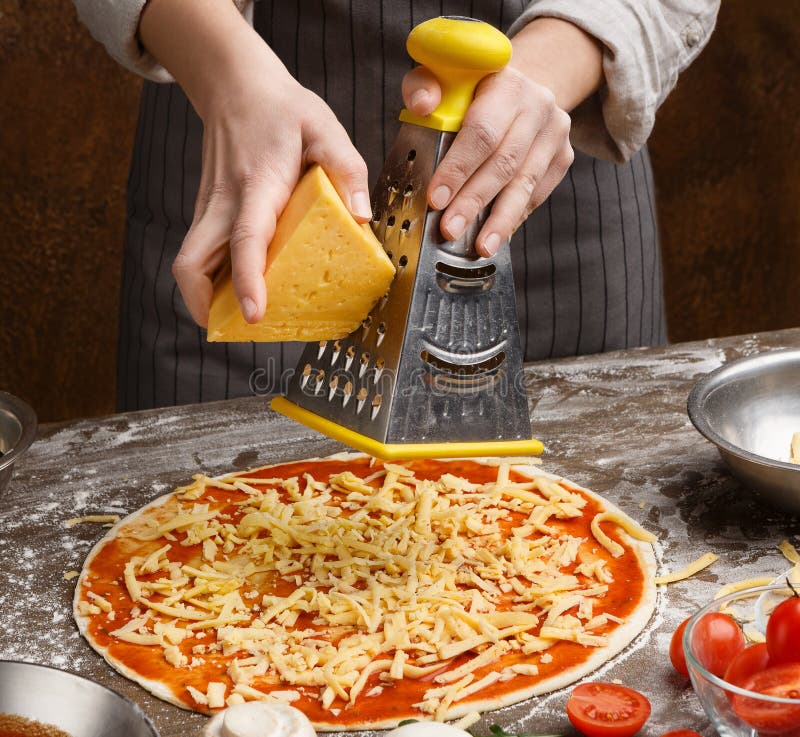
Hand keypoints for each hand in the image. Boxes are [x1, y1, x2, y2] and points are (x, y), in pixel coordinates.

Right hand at [140, 0, 370, 327]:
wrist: (236, 87)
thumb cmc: (281, 110)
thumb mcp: (324, 127)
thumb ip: (346, 167)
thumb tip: (361, 214)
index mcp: (257, 185)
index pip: (246, 238)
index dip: (247, 279)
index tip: (253, 313)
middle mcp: (224, 203)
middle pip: (192, 264)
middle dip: (204, 305)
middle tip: (232, 329)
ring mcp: (211, 209)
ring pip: (189, 263)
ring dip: (202, 297)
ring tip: (232, 318)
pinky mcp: (208, 212)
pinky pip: (199, 253)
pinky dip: (209, 279)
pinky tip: (233, 288)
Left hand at [401, 18, 602, 257]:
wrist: (522, 87)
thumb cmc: (472, 88)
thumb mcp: (443, 74)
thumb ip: (424, 85)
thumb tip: (423, 105)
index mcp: (506, 84)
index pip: (482, 132)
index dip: (458, 168)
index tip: (436, 198)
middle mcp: (537, 106)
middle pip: (504, 163)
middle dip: (474, 201)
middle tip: (450, 230)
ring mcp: (555, 133)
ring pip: (525, 184)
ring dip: (500, 220)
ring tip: (482, 246)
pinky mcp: (563, 157)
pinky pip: (536, 194)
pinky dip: (515, 217)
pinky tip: (497, 235)